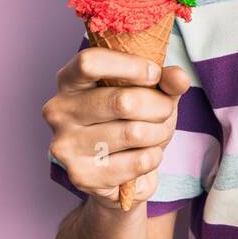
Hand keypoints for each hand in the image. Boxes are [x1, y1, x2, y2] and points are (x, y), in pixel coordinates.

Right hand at [43, 48, 190, 211]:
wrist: (120, 172)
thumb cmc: (132, 120)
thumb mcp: (151, 92)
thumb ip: (166, 80)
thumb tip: (179, 78)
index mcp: (69, 80)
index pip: (90, 62)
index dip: (130, 67)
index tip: (154, 75)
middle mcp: (59, 111)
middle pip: (122, 101)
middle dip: (158, 106)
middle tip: (165, 110)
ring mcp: (66, 146)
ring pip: (134, 133)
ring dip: (160, 133)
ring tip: (156, 134)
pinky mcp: (82, 176)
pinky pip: (138, 161)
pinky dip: (154, 156)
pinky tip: (144, 155)